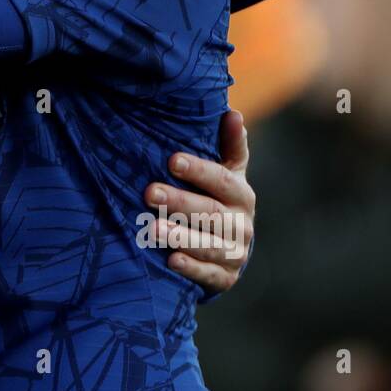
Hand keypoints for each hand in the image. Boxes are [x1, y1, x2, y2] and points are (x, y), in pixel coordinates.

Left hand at [143, 108, 255, 293]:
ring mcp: (235, 253)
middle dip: (180, 202)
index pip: (222, 180)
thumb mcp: (227, 172)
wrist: (228, 249)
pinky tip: (171, 260)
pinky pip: (209, 274)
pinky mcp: (225, 278)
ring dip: (181, 236)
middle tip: (149, 193)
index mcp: (241, 194)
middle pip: (210, 212)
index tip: (172, 160)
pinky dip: (191, 268)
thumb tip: (232, 113)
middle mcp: (241, 224)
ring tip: (153, 228)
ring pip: (209, 245)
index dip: (199, 170)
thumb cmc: (218, 199)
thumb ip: (230, 145)